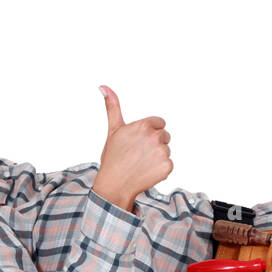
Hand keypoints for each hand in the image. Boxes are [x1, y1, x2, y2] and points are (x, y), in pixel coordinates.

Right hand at [91, 85, 172, 211]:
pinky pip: (168, 164)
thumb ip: (113, 107)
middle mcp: (155, 137)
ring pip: (166, 150)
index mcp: (144, 126)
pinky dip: (160, 169)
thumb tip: (103, 87)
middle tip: (138, 154)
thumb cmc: (113, 157)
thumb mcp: (113, 130)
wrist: (114, 184)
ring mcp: (162, 152)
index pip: (160, 123)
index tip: (139, 141)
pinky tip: (147, 172)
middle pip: (165, 136)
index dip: (149, 132)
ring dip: (157, 156)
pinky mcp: (167, 167)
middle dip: (154, 143)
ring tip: (141, 163)